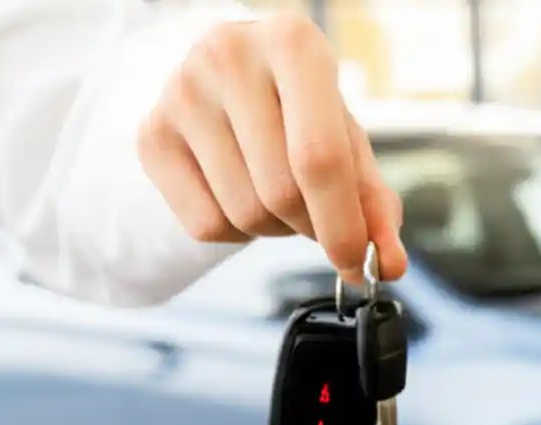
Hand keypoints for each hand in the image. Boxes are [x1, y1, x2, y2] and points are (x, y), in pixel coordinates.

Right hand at [137, 12, 405, 285]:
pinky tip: (242, 193)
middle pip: (281, 192)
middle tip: (320, 219)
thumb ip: (374, 201)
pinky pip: (205, 225)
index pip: (320, 158)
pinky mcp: (151, 133)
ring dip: (275, 230)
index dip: (343, 225)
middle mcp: (229, 56)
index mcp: (293, 44)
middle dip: (312, 227)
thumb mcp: (347, 138)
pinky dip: (237, 233)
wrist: (231, 80)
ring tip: (278, 193)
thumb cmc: (302, 111)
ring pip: (244, 214)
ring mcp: (181, 93)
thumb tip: (389, 265)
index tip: (360, 265)